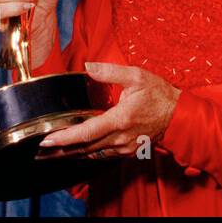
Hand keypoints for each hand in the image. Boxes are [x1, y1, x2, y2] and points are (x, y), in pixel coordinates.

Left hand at [37, 62, 180, 158]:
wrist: (178, 115)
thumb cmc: (159, 94)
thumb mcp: (136, 76)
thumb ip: (110, 71)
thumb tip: (88, 67)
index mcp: (120, 119)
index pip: (86, 132)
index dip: (65, 138)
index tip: (48, 140)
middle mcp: (120, 138)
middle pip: (85, 147)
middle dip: (63, 149)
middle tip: (43, 148)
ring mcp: (124, 148)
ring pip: (93, 154)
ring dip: (73, 153)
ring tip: (55, 151)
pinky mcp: (127, 152)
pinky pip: (103, 155)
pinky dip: (89, 153)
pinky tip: (79, 150)